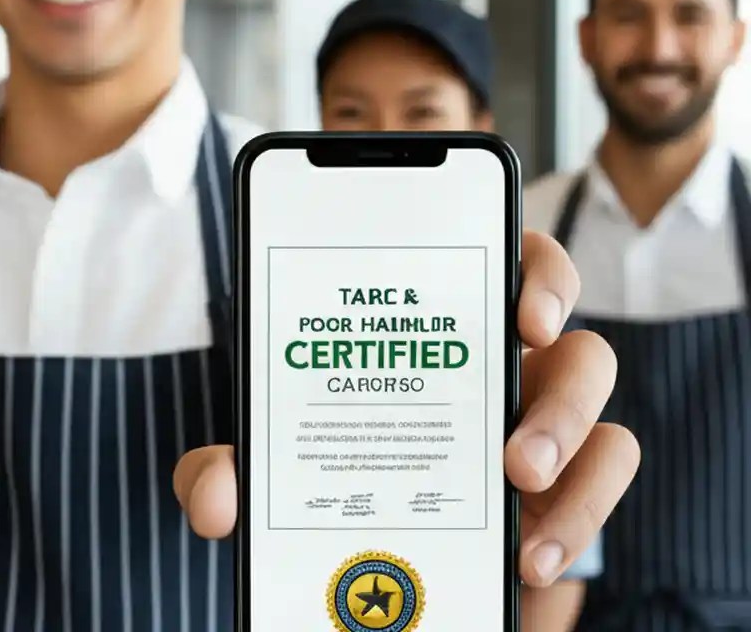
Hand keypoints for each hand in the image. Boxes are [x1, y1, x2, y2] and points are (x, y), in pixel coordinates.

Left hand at [174, 229, 639, 587]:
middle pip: (571, 340)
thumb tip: (213, 500)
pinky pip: (605, 480)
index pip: (504, 260)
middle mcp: (502, 362)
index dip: (530, 271)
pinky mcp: (565, 491)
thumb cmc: (329, 477)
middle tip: (515, 454)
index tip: (522, 315)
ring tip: (523, 496)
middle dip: (559, 391)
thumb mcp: (271, 471)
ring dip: (574, 448)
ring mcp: (542, 424)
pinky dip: (581, 519)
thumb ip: (233, 473)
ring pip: (599, 410)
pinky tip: (532, 559)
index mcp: (439, 328)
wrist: (372, 559)